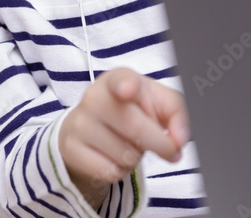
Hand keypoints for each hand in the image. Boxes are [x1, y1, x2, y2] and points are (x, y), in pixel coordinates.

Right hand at [59, 67, 190, 209]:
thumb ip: (177, 113)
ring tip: (129, 142)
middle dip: (160, 144)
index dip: (126, 85)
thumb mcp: (158, 102)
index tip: (129, 90)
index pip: (121, 80)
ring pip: (125, 156)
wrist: (93, 123)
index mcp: (117, 78)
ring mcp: (79, 123)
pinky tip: (114, 155)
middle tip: (167, 147)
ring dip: (137, 156)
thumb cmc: (133, 108)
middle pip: (136, 129)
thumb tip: (180, 140)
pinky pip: (110, 172)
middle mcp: (93, 97)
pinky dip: (121, 171)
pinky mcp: (71, 150)